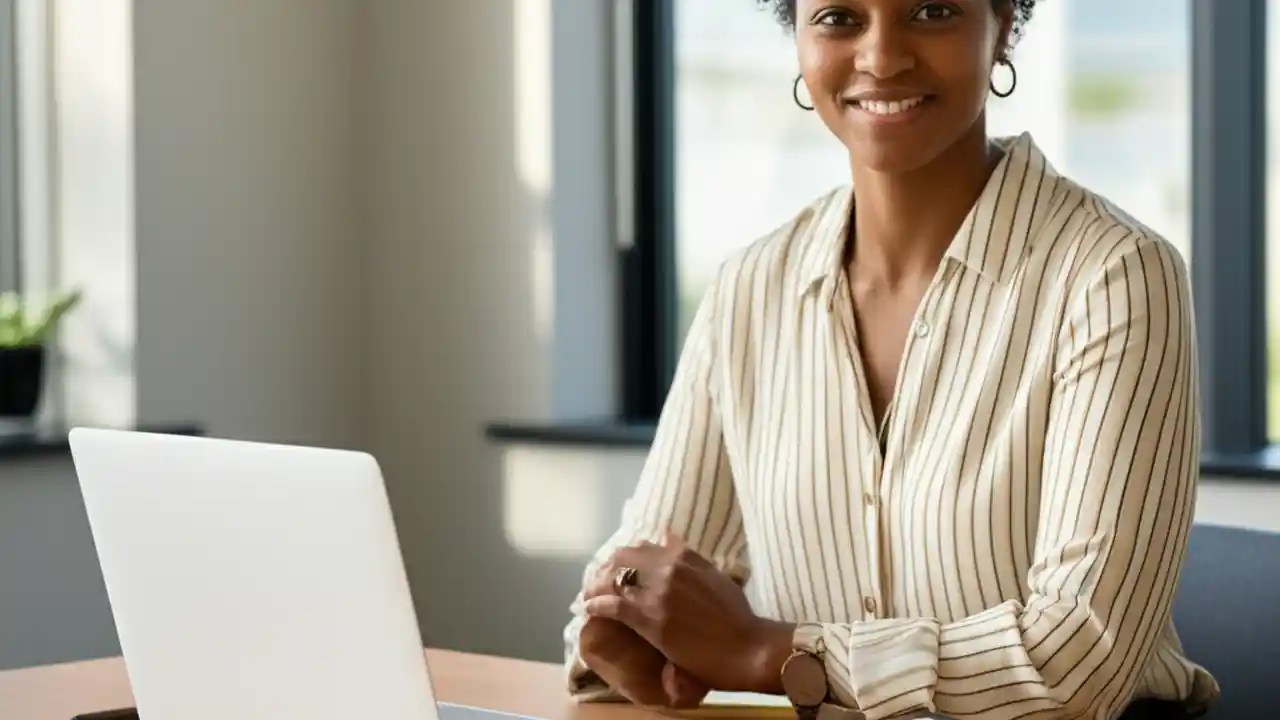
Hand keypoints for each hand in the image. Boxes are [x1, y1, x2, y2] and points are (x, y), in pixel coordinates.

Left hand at [584, 534, 794, 692]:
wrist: (746, 647)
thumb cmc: (737, 617)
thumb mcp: (716, 576)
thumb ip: (691, 558)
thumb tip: (669, 537)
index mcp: (684, 556)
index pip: (644, 546)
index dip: (628, 556)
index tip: (620, 566)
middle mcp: (668, 567)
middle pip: (624, 557)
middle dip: (608, 567)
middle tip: (601, 581)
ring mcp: (657, 593)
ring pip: (614, 579)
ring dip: (597, 586)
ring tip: (590, 595)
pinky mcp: (649, 619)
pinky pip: (613, 606)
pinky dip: (597, 605)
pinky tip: (590, 609)